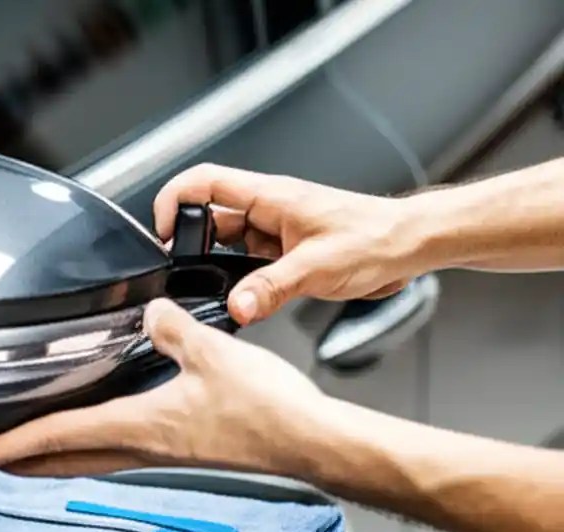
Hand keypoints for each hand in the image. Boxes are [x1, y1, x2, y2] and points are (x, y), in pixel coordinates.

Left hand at [0, 299, 338, 477]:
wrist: (309, 441)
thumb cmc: (269, 412)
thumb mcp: (213, 353)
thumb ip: (173, 327)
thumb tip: (149, 309)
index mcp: (139, 426)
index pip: (55, 436)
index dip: (7, 444)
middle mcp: (142, 446)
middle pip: (61, 459)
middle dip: (17, 459)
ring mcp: (159, 451)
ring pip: (86, 458)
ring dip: (48, 455)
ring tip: (22, 447)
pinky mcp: (178, 447)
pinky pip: (114, 449)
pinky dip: (86, 444)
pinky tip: (91, 429)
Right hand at [153, 164, 428, 324]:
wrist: (410, 245)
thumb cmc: (376, 238)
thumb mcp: (317, 268)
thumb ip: (270, 289)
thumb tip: (235, 306)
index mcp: (270, 196)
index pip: (203, 182)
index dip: (173, 201)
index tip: (163, 233)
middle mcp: (267, 209)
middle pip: (208, 216)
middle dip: (189, 243)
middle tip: (182, 272)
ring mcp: (274, 230)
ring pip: (226, 243)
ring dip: (215, 265)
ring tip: (214, 288)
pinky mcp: (284, 251)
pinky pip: (246, 262)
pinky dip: (237, 279)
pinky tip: (244, 297)